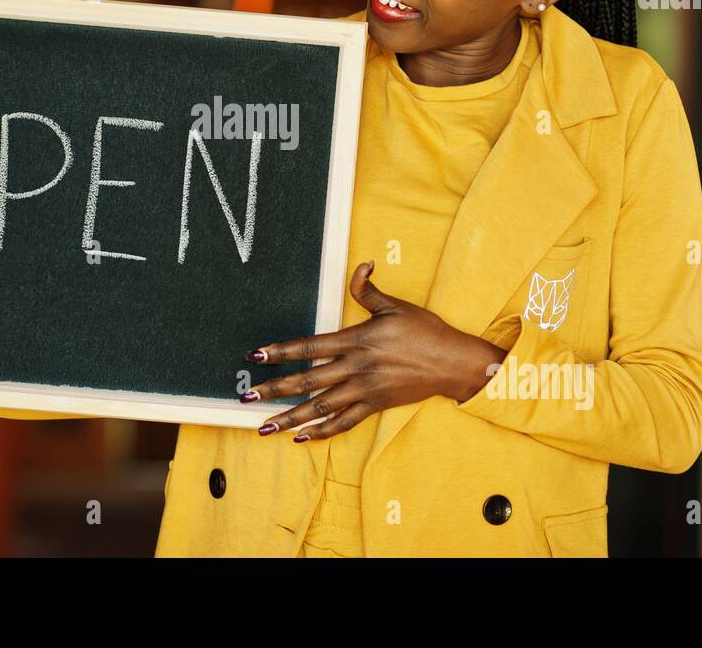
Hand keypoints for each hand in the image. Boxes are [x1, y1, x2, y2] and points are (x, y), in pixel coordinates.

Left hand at [242, 259, 504, 439]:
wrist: (454, 362)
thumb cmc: (426, 330)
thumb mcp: (395, 306)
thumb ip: (369, 290)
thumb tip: (362, 264)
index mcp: (357, 340)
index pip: (310, 347)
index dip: (281, 352)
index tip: (256, 356)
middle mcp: (356, 368)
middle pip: (307, 381)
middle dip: (274, 390)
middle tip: (248, 397)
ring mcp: (365, 390)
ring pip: (321, 407)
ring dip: (291, 418)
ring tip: (264, 426)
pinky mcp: (376, 405)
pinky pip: (344, 422)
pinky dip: (322, 430)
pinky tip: (303, 437)